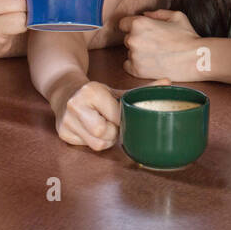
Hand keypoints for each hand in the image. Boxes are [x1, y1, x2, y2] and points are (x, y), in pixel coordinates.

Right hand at [52, 77, 170, 150]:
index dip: (123, 120)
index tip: (124, 118)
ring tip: (104, 128)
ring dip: (106, 140)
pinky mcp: (62, 133)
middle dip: (114, 132)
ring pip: (96, 144)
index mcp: (91, 91)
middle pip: (105, 132)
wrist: (64, 90)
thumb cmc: (95, 94)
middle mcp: (76, 105)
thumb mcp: (115, 91)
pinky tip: (90, 131)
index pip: (116, 116)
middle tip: (113, 124)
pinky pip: (85, 147)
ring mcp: (66, 120)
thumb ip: (141, 91)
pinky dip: (92, 142)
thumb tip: (168, 83)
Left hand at [118, 9, 201, 80]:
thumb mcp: (175, 16)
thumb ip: (157, 13)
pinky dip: (137, 64)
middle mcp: (133, 39)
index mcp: (139, 23)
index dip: (133, 26)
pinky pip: (129, 65)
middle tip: (155, 44)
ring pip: (130, 52)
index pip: (123, 23)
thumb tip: (144, 14)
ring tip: (157, 54)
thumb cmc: (187, 36)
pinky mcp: (136, 71)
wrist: (196, 59)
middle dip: (138, 40)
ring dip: (139, 53)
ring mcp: (134, 56)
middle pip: (128, 38)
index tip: (143, 31)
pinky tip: (152, 62)